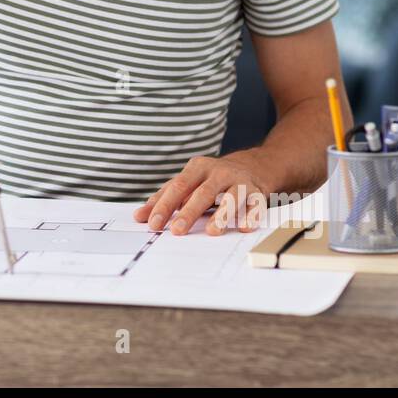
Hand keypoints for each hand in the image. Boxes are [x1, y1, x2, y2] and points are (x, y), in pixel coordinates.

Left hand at [133, 153, 269, 235]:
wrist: (252, 166)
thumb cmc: (211, 178)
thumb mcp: (187, 182)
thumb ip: (163, 198)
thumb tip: (139, 216)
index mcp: (198, 168)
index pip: (178, 186)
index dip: (165, 205)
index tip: (154, 223)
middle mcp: (219, 173)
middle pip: (203, 193)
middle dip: (189, 212)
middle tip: (177, 230)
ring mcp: (240, 182)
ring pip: (231, 198)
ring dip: (222, 215)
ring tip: (212, 231)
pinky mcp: (257, 193)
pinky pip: (256, 204)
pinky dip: (251, 215)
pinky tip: (244, 226)